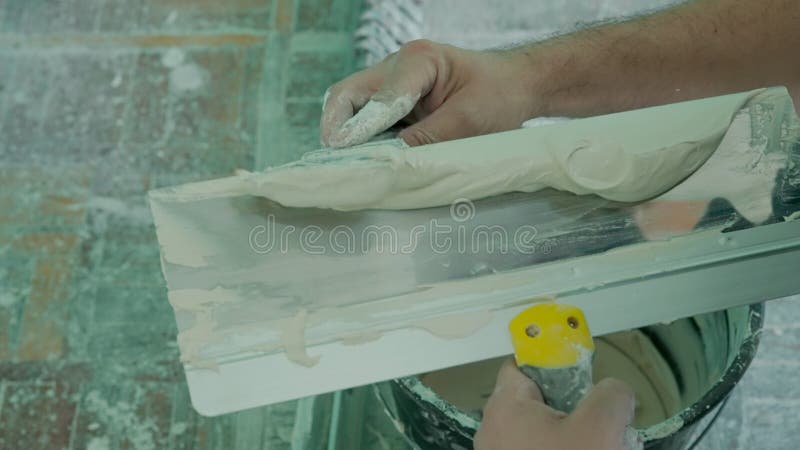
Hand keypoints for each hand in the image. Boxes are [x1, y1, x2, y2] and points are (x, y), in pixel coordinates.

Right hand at [320, 40, 540, 147]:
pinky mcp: (397, 101)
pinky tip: (368, 164)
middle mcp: (397, 67)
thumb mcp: (469, 121)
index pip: (377, 99)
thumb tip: (391, 162)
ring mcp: (393, 83)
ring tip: (349, 169)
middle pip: (347, 96)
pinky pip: (368, 120)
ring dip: (348, 138)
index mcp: (418, 60)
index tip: (347, 158)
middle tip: (336, 166)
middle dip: (337, 131)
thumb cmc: (500, 95)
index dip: (359, 131)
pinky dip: (364, 142)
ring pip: (352, 108)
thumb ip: (429, 140)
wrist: (519, 86)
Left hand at [474, 359, 639, 449]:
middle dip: (571, 407)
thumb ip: (612, 395)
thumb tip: (615, 390)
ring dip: (571, 437)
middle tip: (600, 420)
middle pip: (534, 402)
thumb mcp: (602, 428)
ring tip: (601, 447)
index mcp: (505, 407)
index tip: (579, 373)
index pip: (521, 365)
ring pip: (538, 434)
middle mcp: (492, 431)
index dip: (550, 363)